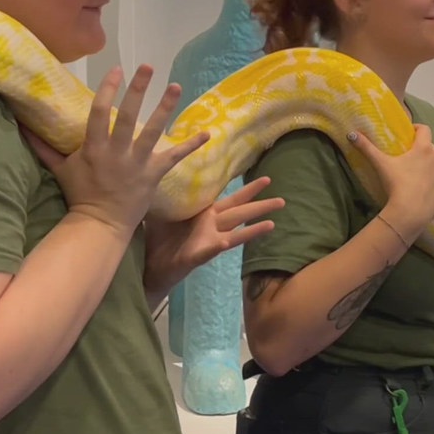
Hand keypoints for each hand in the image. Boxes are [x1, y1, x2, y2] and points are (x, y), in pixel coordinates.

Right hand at [21, 65, 209, 237]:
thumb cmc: (79, 194)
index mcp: (94, 147)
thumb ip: (42, 147)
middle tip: (147, 66)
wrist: (99, 225)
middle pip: (127, 115)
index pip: (99, 111)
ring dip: (165, 107)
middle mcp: (116, 152)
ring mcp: (136, 164)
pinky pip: (174, 158)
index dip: (108, 89)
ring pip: (153, 131)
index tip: (116, 69)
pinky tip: (207, 132)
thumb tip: (21, 126)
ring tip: (176, 86)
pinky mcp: (153, 175)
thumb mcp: (59, 169)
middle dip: (137, 89)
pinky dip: (191, 146)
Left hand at [142, 177, 285, 294]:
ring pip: (234, 233)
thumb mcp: (167, 210)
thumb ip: (174, 193)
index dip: (249, 190)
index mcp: (206, 214)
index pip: (232, 199)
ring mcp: (207, 242)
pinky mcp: (196, 256)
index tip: (266, 180)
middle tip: (283, 199)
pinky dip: (217, 245)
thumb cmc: (160, 238)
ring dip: (253, 229)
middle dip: (261, 206)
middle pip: (241, 214)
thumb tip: (173, 169)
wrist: (150, 265)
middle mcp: (212, 227)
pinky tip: (226, 241)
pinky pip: (208, 250)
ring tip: (272, 224)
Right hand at [347, 124, 433, 239]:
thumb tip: (350, 134)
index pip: (424, 130)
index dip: (417, 129)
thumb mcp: (381, 164)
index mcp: (424, 148)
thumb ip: (366, 147)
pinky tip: (429, 190)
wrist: (410, 213)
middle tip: (410, 162)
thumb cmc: (396, 185)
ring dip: (432, 168)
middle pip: (431, 149)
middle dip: (422, 153)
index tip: (410, 134)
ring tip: (419, 178)